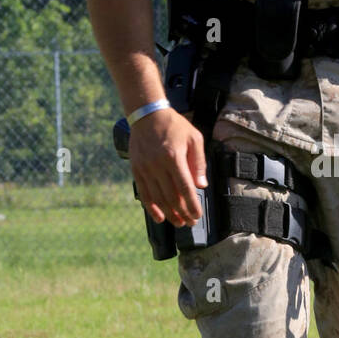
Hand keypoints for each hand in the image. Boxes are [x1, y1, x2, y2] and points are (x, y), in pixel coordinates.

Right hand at [128, 108, 207, 226]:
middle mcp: (157, 165)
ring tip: (178, 222)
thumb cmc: (174, 125)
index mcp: (173, 157)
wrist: (147, 115)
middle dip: (182, 213)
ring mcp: (145, 168)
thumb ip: (199, 163)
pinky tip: (159, 217)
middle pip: (171, 196)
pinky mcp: (136, 170)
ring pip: (157, 198)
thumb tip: (201, 185)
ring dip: (169, 213)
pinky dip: (151, 207)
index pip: (185, 188)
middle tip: (190, 222)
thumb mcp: (194, 138)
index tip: (197, 215)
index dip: (192, 205)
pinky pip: (144, 193)